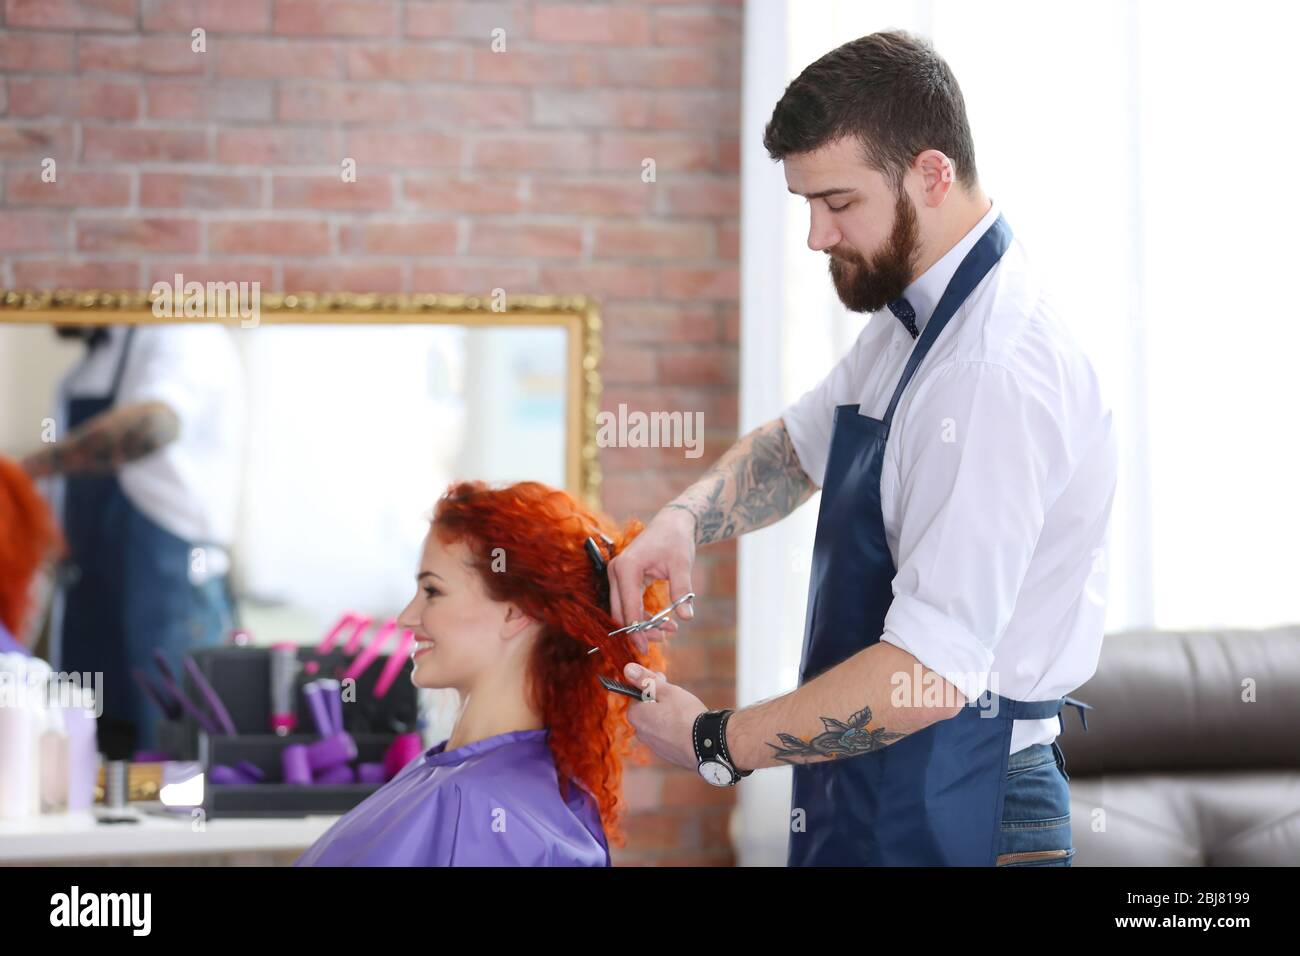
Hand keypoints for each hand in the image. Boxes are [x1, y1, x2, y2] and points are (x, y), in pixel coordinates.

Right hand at [608, 505, 696, 653]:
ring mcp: (618, 575)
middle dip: (640, 630)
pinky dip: (643, 615)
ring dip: (643, 624)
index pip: (628, 607)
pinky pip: (629, 603)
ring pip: (624, 609)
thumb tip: (686, 617)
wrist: (672, 524)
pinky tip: (663, 622)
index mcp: (627, 567)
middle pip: (621, 611)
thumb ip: (682, 591)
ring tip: (669, 631)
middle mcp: (616, 571)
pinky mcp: (624, 578)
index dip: (637, 630)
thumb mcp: (682, 565)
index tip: (646, 649)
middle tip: (662, 641)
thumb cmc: (676, 540)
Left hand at [622, 662, 706, 770]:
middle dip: (659, 701)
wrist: (706, 744)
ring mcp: (654, 747)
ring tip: (686, 712)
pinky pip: (668, 738)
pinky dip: (675, 731)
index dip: (650, 686)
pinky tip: (689, 727)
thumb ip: (645, 680)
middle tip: (677, 695)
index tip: (664, 681)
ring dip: (668, 716)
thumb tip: (628, 669)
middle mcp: (641, 733)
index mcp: (636, 716)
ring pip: (658, 724)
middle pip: (647, 711)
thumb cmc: (685, 714)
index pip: (637, 695)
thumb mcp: (666, 691)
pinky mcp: (668, 755)